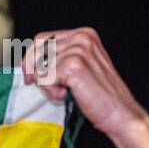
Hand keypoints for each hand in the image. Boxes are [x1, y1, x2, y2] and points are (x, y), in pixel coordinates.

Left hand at [20, 27, 148, 144]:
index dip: (31, 57)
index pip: (43, 39)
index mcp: (84, 34)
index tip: (29, 74)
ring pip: (40, 67)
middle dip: (36, 71)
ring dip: (49, 85)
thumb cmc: (100, 95)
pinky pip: (45, 79)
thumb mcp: (81, 66)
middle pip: (37, 50)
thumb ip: (61, 57)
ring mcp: (78, 50)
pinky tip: (70, 95)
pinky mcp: (73, 66)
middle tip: (45, 87)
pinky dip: (53, 92)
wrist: (120, 113)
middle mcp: (81, 37)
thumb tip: (30, 62)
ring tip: (69, 91)